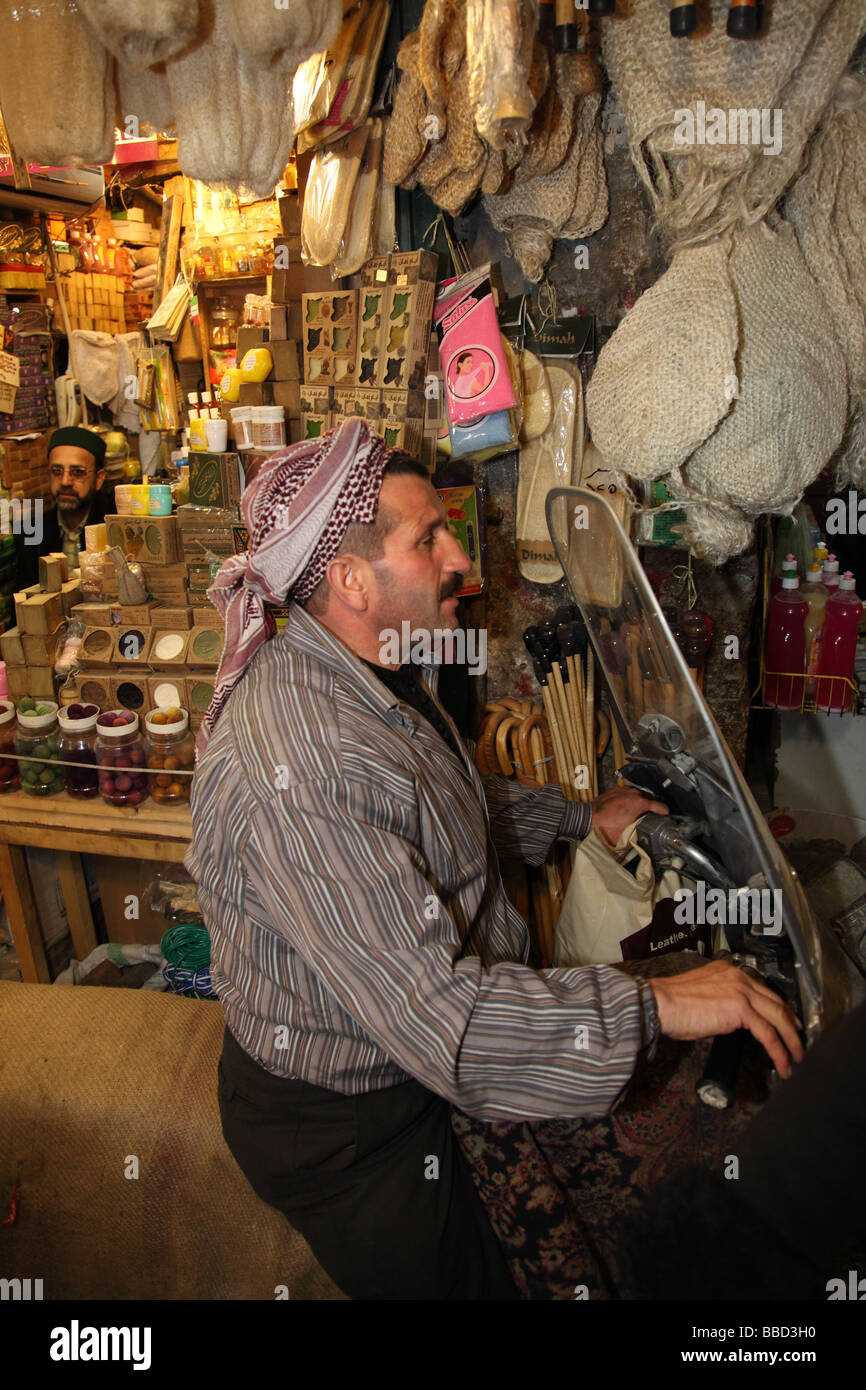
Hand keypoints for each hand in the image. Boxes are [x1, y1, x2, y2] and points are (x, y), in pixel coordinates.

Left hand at [590, 785, 667, 845]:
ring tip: (635, 814)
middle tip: (649, 818)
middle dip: (649, 809)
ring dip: (638, 804)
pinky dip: (628, 800)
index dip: (665, 812)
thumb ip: (639, 834)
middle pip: (648, 800)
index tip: (666, 815)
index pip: (660, 806)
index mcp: (639, 803)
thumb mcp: (626, 836)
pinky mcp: (614, 790)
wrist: (587, 819)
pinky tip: (625, 809)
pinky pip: (626, 794)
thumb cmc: (604, 827)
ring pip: (637, 796)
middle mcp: (632, 794)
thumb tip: (645, 838)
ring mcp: (623, 790)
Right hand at [649, 958, 803, 1077]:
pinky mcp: (740, 1009)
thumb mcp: (701, 998)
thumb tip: (726, 1025)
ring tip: (796, 1058)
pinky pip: (768, 1034)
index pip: (762, 990)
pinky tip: (782, 1063)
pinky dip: (778, 1051)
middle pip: (776, 1002)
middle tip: (798, 1039)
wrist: (660, 1003)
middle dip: (791, 1023)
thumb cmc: (671, 1004)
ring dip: (790, 1041)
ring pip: (778, 1018)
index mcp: (728, 971)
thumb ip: (719, 1008)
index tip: (786, 1020)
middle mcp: (738, 977)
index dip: (778, 1007)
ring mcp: (741, 991)